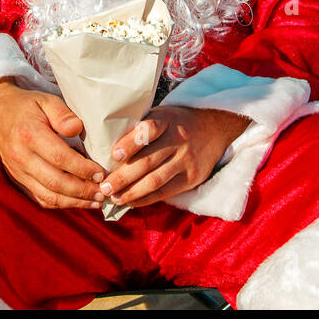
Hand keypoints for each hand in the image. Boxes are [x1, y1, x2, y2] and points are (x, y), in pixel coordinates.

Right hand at [0, 77, 107, 210]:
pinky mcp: (18, 180)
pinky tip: (78, 202)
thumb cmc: (26, 105)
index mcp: (29, 134)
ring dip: (74, 202)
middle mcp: (21, 157)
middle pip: (55, 182)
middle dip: (82, 190)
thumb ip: (63, 114)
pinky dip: (60, 204)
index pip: (59, 158)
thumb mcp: (46, 100)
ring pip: (48, 195)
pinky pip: (40, 198)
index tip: (100, 172)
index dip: (82, 169)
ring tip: (96, 201)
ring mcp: (18, 171)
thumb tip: (78, 128)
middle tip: (103, 191)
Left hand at [100, 106, 251, 207]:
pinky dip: (146, 199)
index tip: (113, 155)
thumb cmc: (176, 123)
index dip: (130, 143)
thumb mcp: (161, 115)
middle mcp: (179, 140)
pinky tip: (131, 202)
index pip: (148, 130)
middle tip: (104, 188)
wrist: (214, 128)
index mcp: (167, 120)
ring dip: (132, 192)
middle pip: (148, 161)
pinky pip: (166, 192)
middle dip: (123, 177)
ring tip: (114, 198)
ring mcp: (187, 160)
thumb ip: (140, 128)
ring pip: (155, 180)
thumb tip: (105, 148)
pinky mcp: (192, 177)